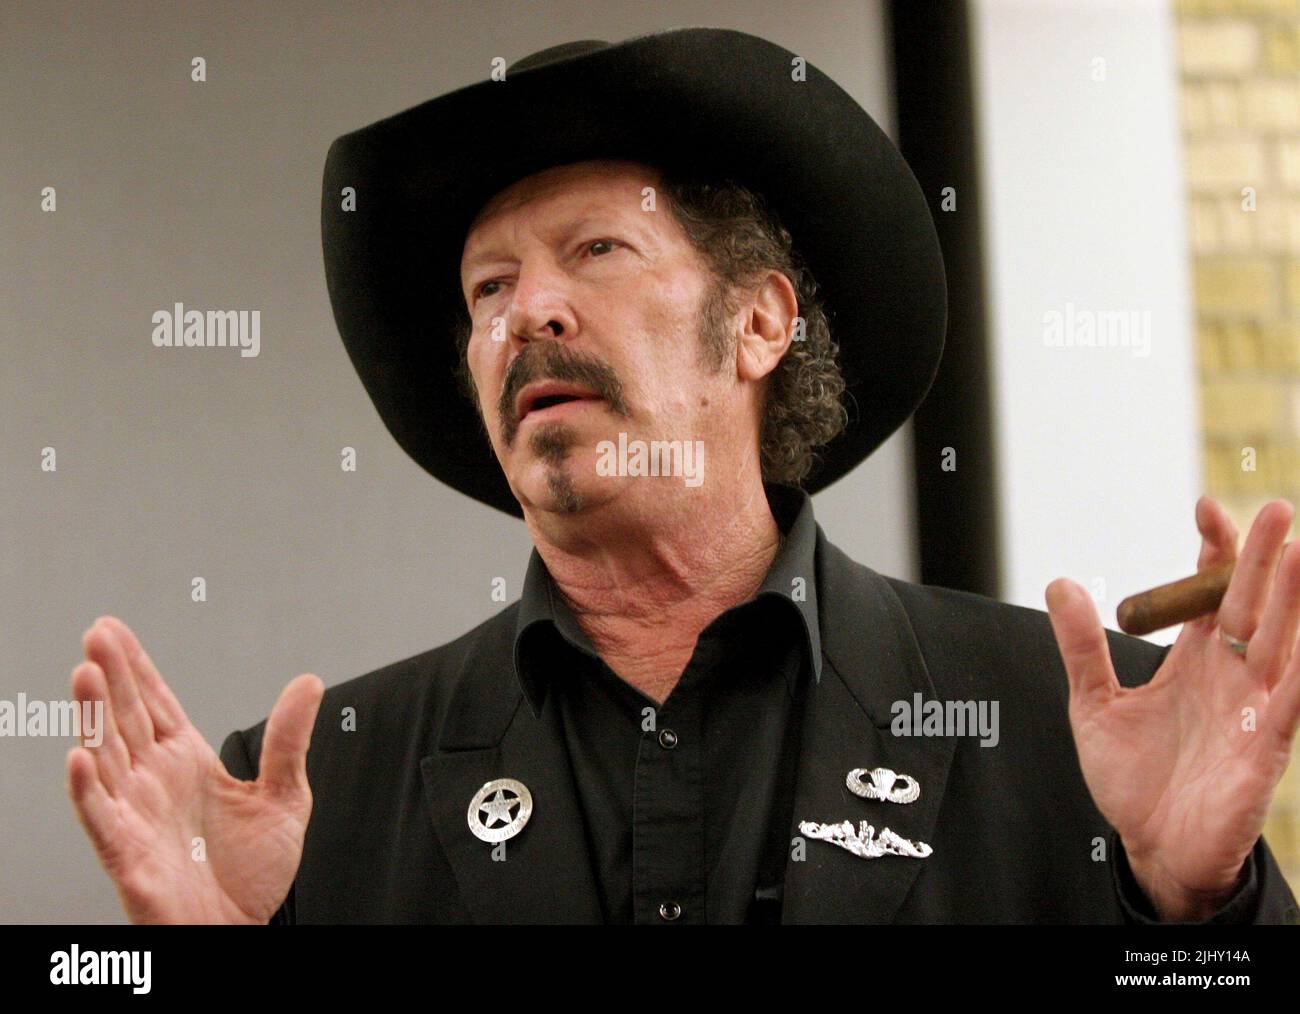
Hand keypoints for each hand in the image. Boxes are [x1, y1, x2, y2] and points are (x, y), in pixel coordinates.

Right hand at [65, 616, 323, 923]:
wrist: (240, 932)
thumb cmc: (252, 875)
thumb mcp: (285, 797)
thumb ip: (290, 740)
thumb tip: (309, 683)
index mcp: (187, 763)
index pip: (155, 704)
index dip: (136, 668)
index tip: (115, 631)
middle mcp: (155, 782)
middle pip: (125, 718)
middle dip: (111, 676)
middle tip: (98, 635)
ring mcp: (137, 814)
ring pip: (106, 756)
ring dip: (93, 717)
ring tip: (86, 675)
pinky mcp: (128, 854)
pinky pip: (101, 817)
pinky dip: (88, 788)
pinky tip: (80, 756)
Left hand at [1045, 496, 1299, 920]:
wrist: (1151, 846)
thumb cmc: (1134, 778)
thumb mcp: (1094, 702)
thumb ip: (1081, 645)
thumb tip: (1060, 583)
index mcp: (1194, 660)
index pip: (1210, 592)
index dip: (1213, 550)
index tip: (1205, 507)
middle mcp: (1230, 677)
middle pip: (1252, 605)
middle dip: (1263, 558)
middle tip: (1275, 509)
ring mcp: (1252, 710)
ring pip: (1280, 645)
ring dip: (1292, 601)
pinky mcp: (1264, 750)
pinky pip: (1290, 706)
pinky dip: (1298, 677)